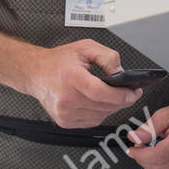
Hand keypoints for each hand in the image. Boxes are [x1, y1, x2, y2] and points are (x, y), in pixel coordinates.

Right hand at [22, 39, 142, 129]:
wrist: (35, 73)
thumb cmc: (58, 61)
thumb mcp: (85, 47)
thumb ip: (107, 56)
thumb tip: (120, 72)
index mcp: (70, 77)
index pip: (99, 92)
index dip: (120, 95)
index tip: (132, 92)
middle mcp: (65, 98)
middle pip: (103, 106)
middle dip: (121, 100)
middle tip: (129, 92)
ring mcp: (64, 112)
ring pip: (101, 116)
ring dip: (111, 107)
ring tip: (112, 95)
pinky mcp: (64, 121)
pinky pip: (92, 121)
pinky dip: (100, 113)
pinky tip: (98, 102)